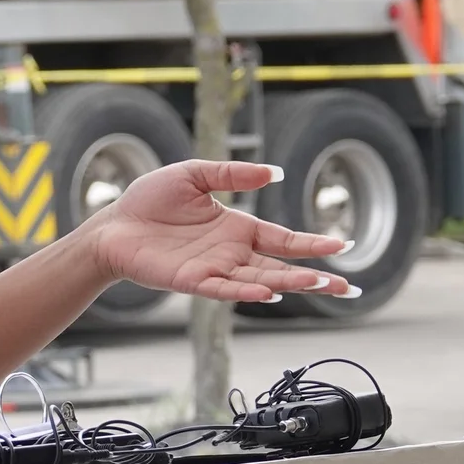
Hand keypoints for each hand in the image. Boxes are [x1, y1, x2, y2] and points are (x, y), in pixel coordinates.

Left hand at [87, 160, 356, 301]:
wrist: (114, 223)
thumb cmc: (151, 200)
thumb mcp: (195, 174)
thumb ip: (233, 174)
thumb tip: (274, 172)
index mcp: (238, 228)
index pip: (284, 239)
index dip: (313, 243)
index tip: (344, 245)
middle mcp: (231, 253)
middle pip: (282, 267)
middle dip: (316, 276)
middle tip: (349, 285)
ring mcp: (214, 269)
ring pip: (260, 279)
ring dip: (290, 282)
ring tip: (320, 284)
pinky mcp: (191, 280)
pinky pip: (224, 288)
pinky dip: (246, 290)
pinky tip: (269, 291)